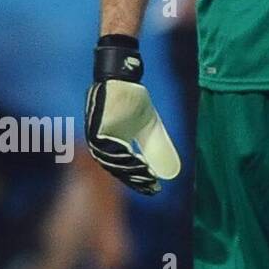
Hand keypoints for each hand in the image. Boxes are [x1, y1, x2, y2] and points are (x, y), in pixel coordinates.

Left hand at [84, 37, 181, 195]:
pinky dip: (123, 155)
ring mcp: (97, 139)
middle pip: (119, 169)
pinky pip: (108, 147)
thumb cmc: (132, 102)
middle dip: (136, 179)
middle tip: (151, 186)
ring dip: (130, 170)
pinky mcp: (96, 129)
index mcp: (114, 148)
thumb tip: (172, 171)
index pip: (126, 170)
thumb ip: (158, 148)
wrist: (122, 80)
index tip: (154, 189)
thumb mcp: (150, 128)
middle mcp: (103, 147)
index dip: (140, 180)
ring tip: (147, 176)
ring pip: (113, 161)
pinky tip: (137, 161)